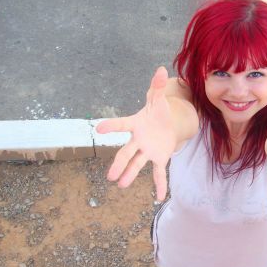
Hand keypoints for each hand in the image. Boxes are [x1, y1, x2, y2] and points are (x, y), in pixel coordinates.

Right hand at [95, 67, 176, 199]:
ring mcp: (147, 151)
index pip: (122, 125)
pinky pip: (159, 173)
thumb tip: (161, 69)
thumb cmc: (158, 112)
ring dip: (130, 175)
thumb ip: (157, 87)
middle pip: (127, 152)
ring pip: (137, 164)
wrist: (167, 124)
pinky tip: (159, 197)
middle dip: (119, 164)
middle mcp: (138, 140)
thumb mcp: (158, 100)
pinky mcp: (159, 158)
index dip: (111, 126)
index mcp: (136, 124)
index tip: (98, 128)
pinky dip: (160, 185)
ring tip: (121, 185)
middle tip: (110, 176)